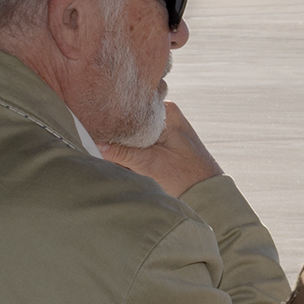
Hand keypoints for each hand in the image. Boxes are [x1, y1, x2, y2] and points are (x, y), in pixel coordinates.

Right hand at [99, 101, 223, 197]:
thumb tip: (95, 143)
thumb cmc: (187, 178)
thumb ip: (124, 154)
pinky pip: (139, 144)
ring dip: (124, 150)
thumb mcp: (151, 165)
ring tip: (122, 165)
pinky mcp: (163, 142)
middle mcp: (165, 115)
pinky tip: (129, 168)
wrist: (207, 194)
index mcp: (166, 112)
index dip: (113, 122)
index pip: (131, 110)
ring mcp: (164, 128)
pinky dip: (132, 155)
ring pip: (133, 135)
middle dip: (118, 140)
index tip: (97, 133)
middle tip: (107, 154)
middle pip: (130, 123)